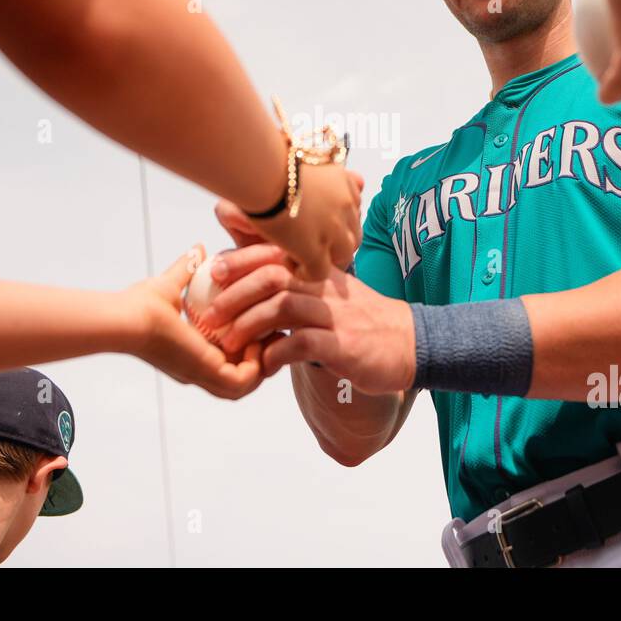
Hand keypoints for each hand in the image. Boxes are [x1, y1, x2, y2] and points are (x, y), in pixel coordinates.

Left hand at [123, 245, 263, 399]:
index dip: (250, 341)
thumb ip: (187, 269)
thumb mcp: (172, 283)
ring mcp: (205, 376)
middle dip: (264, 354)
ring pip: (248, 383)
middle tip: (273, 328)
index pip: (230, 359)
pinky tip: (258, 338)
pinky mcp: (210, 374)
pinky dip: (256, 362)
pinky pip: (246, 379)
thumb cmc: (138, 305)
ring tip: (270, 333)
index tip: (260, 316)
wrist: (127, 318)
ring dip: (264, 359)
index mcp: (192, 355)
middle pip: (243, 376)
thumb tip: (199, 249)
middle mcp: (200, 372)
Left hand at [198, 244, 415, 395]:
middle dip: (234, 294)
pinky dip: (275, 354)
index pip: (274, 254)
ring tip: (230, 344)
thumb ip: (298, 284)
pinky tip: (264, 365)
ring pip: (283, 307)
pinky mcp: (342, 345)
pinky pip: (301, 344)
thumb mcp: (331, 292)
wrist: (410, 343)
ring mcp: (335, 315)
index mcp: (320, 272)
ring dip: (249, 325)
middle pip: (272, 277)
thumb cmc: (363, 319)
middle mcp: (325, 288)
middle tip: (210, 316)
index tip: (212, 272)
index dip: (240, 260)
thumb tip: (254, 282)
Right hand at [245, 164, 362, 280]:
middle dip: (336, 244)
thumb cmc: (274, 159)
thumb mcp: (310, 158)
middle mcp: (345, 207)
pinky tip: (288, 262)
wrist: (261, 169)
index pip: (354, 211)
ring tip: (300, 257)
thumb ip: (334, 173)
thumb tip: (361, 181)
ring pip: (342, 257)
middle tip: (312, 246)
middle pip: (354, 237)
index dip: (338, 223)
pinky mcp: (314, 249)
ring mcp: (332, 230)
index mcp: (345, 183)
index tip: (320, 225)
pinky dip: (306, 273)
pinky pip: (319, 273)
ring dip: (324, 260)